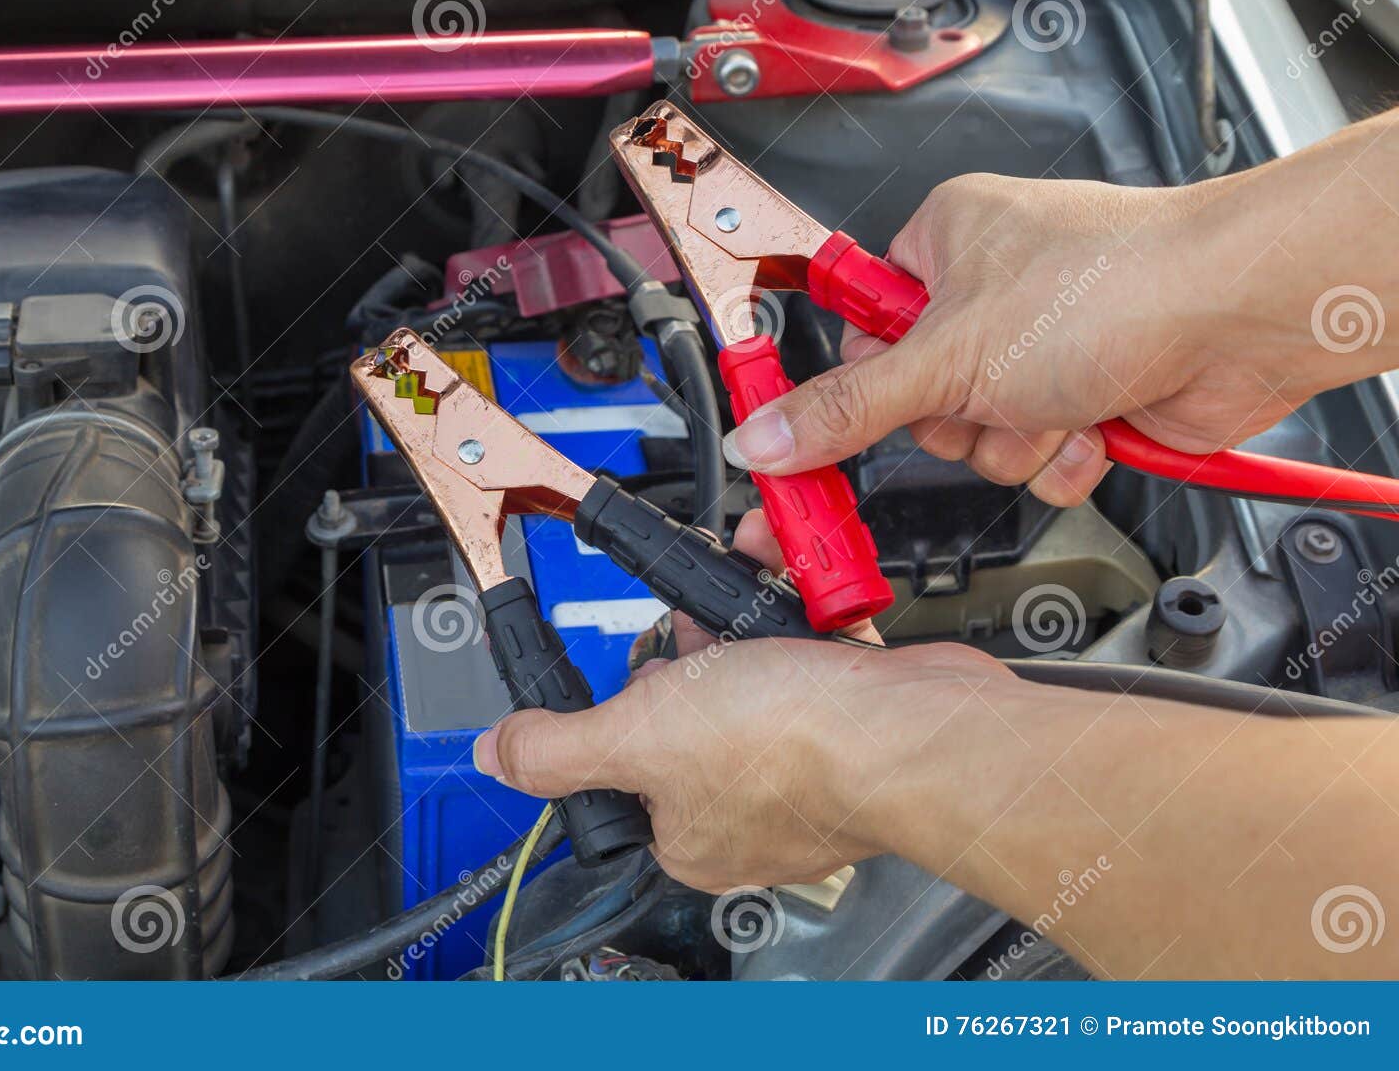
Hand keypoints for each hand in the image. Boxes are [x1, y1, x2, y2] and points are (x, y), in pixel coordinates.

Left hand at [472, 511, 1017, 892]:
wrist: (918, 726)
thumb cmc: (798, 751)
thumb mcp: (638, 735)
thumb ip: (558, 748)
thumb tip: (497, 756)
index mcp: (686, 832)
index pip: (624, 770)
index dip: (622, 711)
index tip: (634, 674)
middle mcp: (746, 806)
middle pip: (687, 709)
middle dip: (687, 648)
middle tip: (692, 629)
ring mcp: (804, 760)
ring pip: (748, 670)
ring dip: (737, 616)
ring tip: (737, 589)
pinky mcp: (849, 716)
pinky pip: (804, 650)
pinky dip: (793, 609)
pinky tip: (786, 582)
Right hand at [721, 171, 1386, 505]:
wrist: (1242, 317)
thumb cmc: (1117, 285)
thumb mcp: (948, 355)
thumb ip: (849, 407)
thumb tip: (767, 436)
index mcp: (945, 243)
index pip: (861, 328)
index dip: (857, 381)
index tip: (835, 419)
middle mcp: (995, 293)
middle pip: (921, 401)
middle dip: (959, 420)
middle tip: (983, 396)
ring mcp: (1047, 347)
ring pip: (983, 440)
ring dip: (1017, 440)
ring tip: (1056, 400)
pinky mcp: (1092, 395)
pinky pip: (1040, 459)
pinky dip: (1065, 456)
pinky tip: (1095, 423)